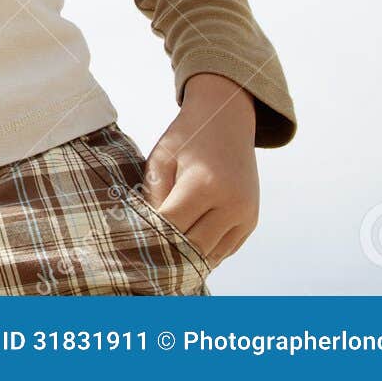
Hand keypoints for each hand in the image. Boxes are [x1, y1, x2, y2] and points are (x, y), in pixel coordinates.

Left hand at [142, 72, 259, 265]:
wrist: (226, 119)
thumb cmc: (186, 137)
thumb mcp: (161, 160)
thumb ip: (154, 197)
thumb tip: (147, 232)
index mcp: (205, 185)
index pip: (172, 226)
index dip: (149, 237)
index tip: (130, 244)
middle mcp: (232, 203)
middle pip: (193, 246)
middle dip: (167, 253)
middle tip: (141, 259)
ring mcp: (246, 215)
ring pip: (211, 255)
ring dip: (187, 259)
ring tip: (160, 261)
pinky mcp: (251, 221)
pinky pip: (225, 250)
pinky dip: (204, 254)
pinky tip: (184, 252)